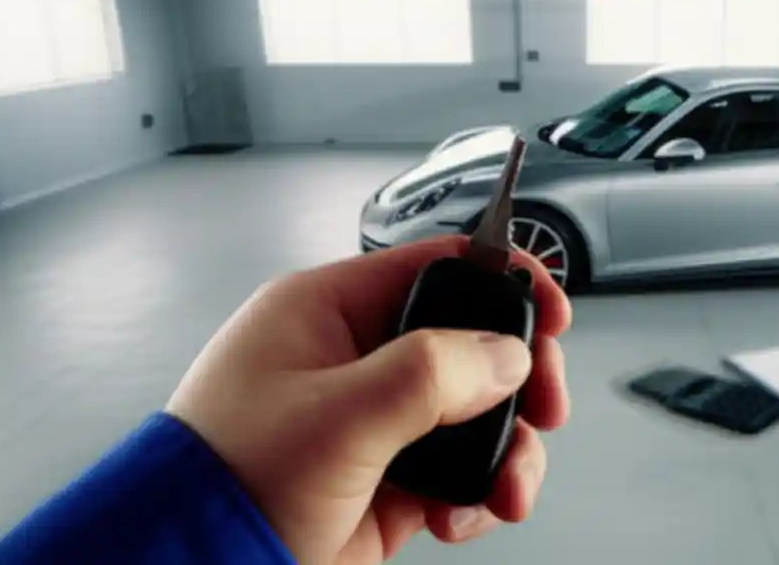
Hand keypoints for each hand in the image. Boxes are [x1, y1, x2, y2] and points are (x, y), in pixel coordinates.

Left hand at [166, 235, 570, 564]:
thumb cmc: (227, 482)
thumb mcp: (339, 415)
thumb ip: (432, 373)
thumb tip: (505, 357)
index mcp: (329, 310)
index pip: (437, 266)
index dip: (504, 281)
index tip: (551, 311)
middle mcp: (356, 357)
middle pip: (472, 342)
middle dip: (520, 378)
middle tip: (545, 408)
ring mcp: (376, 419)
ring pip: (477, 412)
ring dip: (509, 447)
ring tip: (509, 485)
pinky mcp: (389, 477)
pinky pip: (461, 468)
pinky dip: (481, 491)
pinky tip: (466, 513)